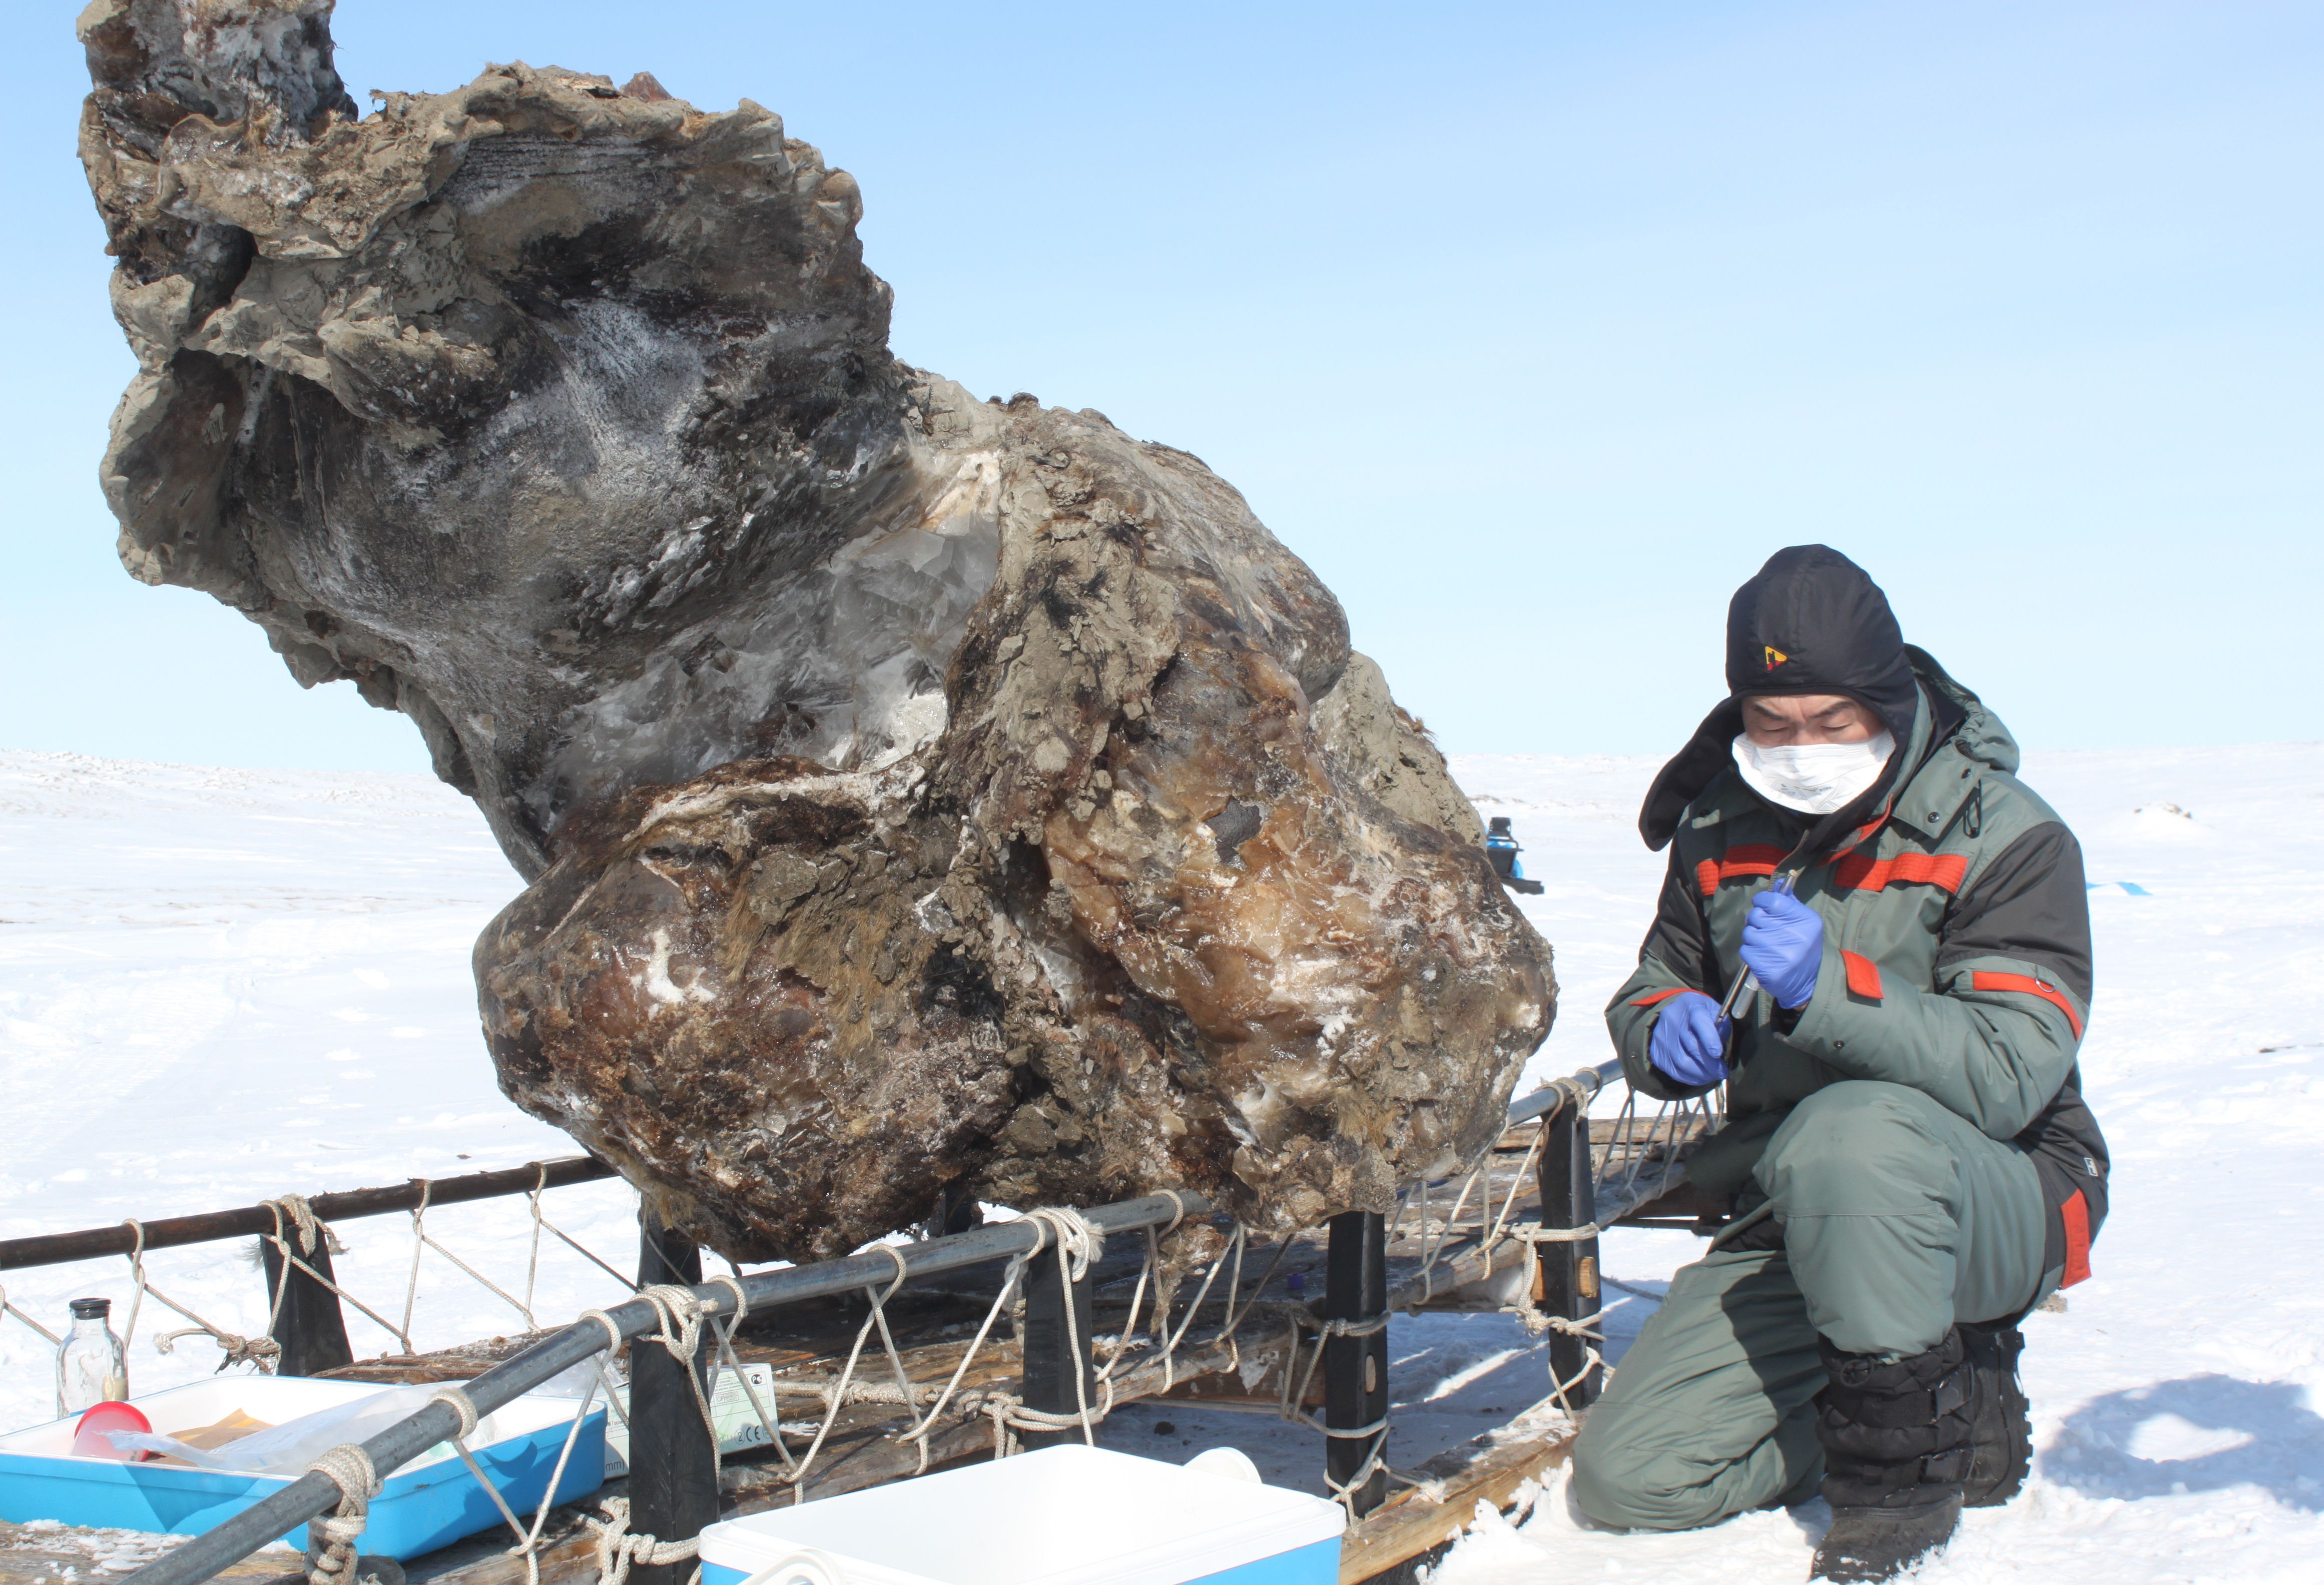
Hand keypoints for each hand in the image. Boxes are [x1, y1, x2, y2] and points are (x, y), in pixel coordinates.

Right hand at [1649, 992, 1730, 1085]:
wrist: (1675, 1013)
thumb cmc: (1701, 1014)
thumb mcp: (1714, 1012)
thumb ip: (1720, 1028)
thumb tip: (1718, 1053)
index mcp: (1691, 1004)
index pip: (1699, 1021)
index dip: (1709, 1039)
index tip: (1718, 1054)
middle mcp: (1672, 1018)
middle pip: (1691, 1046)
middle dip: (1710, 1064)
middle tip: (1722, 1072)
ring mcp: (1661, 1036)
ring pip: (1682, 1062)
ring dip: (1701, 1074)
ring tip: (1713, 1076)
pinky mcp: (1656, 1051)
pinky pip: (1674, 1071)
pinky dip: (1690, 1078)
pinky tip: (1700, 1077)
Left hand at [1741, 888, 1822, 1007]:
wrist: (1810, 979)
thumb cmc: (1803, 945)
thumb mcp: (1804, 921)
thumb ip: (1789, 901)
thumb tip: (1779, 882)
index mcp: (1804, 919)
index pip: (1772, 900)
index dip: (1762, 901)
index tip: (1762, 905)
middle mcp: (1793, 935)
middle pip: (1756, 916)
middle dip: (1756, 921)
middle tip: (1765, 929)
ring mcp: (1779, 953)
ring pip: (1748, 934)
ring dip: (1753, 938)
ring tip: (1767, 945)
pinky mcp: (1767, 968)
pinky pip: (1745, 951)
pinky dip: (1750, 953)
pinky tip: (1763, 957)